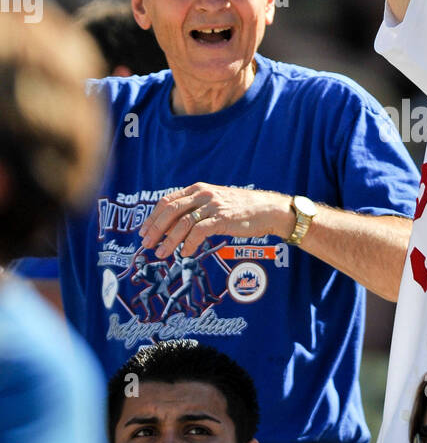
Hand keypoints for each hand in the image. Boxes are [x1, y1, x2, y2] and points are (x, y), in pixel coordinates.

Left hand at [138, 183, 291, 257]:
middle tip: (146, 243)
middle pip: (170, 210)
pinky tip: (185, 253)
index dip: (153, 216)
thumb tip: (174, 227)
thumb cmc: (241, 209)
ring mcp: (213, 206)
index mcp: (198, 189)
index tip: (143, 231)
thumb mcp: (215, 202)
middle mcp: (203, 194)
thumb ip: (196, 209)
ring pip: (182, 222)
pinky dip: (188, 244)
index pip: (167, 201)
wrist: (268, 209)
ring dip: (168, 240)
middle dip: (155, 228)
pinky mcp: (222, 218)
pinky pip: (199, 232)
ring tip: (161, 253)